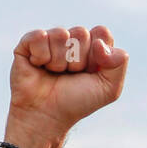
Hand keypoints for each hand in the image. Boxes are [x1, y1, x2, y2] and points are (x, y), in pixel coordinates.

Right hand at [8, 25, 127, 140]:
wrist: (48, 115)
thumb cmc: (79, 101)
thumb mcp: (109, 88)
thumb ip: (118, 63)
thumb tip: (100, 43)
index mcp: (92, 48)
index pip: (102, 32)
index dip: (98, 53)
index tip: (91, 72)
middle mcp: (71, 41)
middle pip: (82, 32)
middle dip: (79, 59)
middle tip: (72, 75)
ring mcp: (49, 40)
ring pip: (61, 34)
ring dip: (60, 61)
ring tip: (55, 73)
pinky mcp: (28, 42)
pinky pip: (40, 36)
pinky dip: (42, 56)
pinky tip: (39, 67)